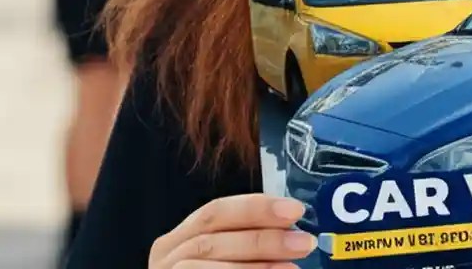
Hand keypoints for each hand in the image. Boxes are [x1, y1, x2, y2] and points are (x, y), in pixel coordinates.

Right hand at [149, 194, 315, 267]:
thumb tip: (293, 234)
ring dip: (256, 267)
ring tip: (293, 268)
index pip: (216, 212)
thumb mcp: (230, 257)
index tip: (295, 210)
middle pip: (214, 239)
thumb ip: (250, 246)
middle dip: (262, 239)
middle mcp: (167, 257)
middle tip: (304, 242)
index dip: (256, 208)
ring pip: (208, 264)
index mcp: (180, 239)